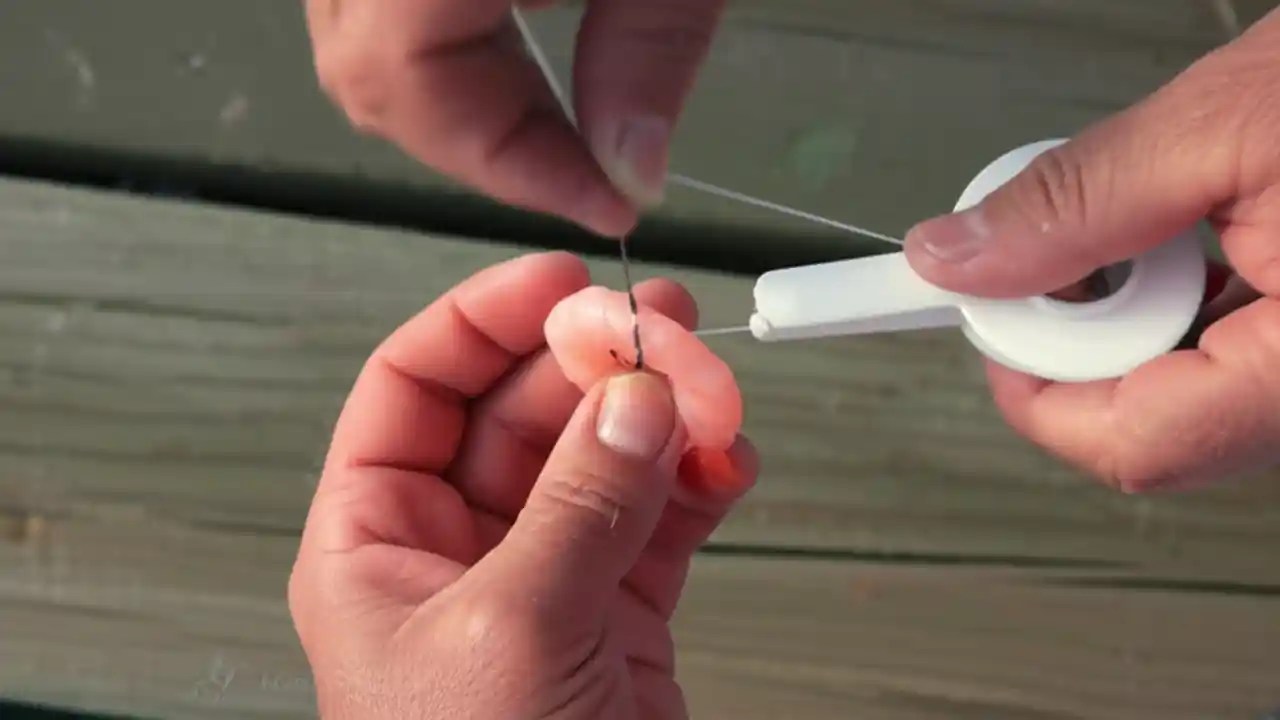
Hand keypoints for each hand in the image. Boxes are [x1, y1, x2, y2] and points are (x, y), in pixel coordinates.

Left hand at [287, 252, 756, 718]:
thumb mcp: (508, 635)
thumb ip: (577, 507)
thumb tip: (632, 399)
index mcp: (377, 542)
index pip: (414, 387)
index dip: (480, 320)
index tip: (559, 283)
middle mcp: (458, 547)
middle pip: (525, 408)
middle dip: (598, 364)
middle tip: (666, 340)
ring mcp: (546, 572)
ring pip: (604, 453)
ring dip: (662, 414)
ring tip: (713, 396)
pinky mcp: (621, 608)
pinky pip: (662, 513)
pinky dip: (700, 479)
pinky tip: (727, 461)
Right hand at [304, 0, 726, 236]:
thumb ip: (647, 47)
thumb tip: (628, 177)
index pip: (409, 78)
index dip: (511, 161)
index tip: (613, 206)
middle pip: (367, 72)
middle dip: (481, 147)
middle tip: (584, 178)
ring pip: (362, 42)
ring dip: (459, 103)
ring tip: (560, 128)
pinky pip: (380, 7)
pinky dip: (448, 47)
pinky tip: (521, 57)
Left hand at [903, 9, 1279, 491]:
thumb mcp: (1230, 123)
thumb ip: (1082, 202)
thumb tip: (963, 256)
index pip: (1133, 442)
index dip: (1032, 386)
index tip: (985, 318)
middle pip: (1154, 427)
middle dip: (1084, 338)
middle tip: (1068, 252)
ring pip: (1191, 396)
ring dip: (1140, 315)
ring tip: (1172, 220)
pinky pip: (1237, 362)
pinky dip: (1192, 304)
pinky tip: (1205, 236)